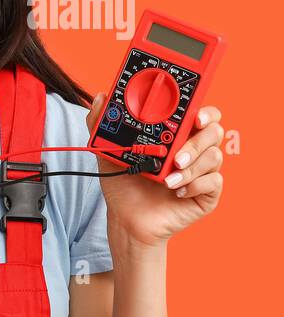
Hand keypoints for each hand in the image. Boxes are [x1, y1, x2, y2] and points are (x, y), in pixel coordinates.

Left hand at [84, 92, 225, 247]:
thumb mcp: (108, 152)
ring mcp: (202, 171)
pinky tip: (176, 190)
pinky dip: (195, 184)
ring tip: (168, 178)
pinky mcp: (206, 193)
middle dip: (197, 141)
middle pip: (214, 132)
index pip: (202, 114)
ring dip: (192, 167)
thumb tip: (101, 98)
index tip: (196, 116)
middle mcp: (193, 150)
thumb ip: (101, 124)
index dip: (205, 112)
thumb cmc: (123, 185)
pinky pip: (214, 182)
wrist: (126, 219)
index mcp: (177, 135)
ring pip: (215, 157)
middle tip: (177, 156)